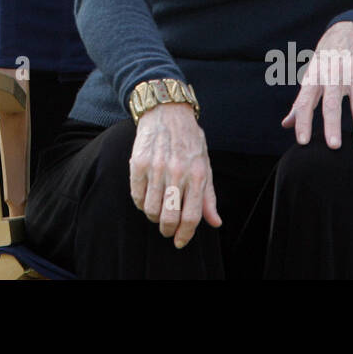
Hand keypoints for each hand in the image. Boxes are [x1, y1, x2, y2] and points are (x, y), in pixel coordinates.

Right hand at [128, 103, 220, 248]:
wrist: (166, 111)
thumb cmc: (189, 140)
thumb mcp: (205, 164)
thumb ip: (209, 196)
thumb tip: (215, 222)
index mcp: (197, 175)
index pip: (192, 216)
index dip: (185, 235)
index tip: (180, 241)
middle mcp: (177, 172)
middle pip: (170, 217)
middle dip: (168, 231)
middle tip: (167, 230)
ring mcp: (156, 168)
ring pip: (151, 209)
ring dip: (154, 217)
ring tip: (157, 212)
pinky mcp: (138, 163)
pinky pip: (137, 196)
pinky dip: (141, 203)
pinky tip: (147, 199)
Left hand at [282, 21, 352, 149]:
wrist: (352, 29)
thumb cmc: (327, 59)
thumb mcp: (311, 74)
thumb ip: (301, 101)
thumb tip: (286, 125)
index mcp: (313, 76)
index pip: (304, 102)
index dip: (302, 122)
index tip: (302, 142)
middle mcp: (332, 74)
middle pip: (331, 103)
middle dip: (332, 125)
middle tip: (333, 147)